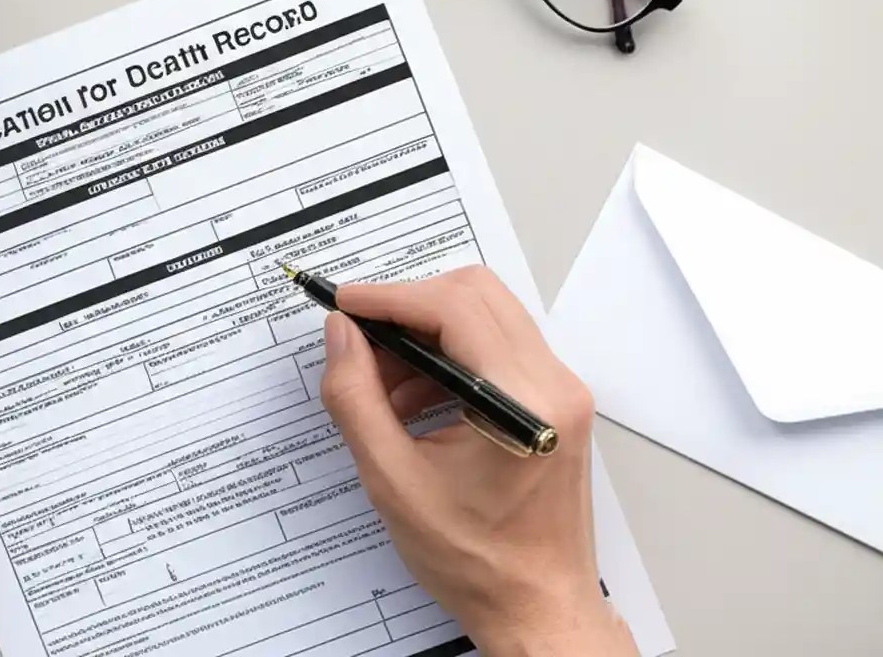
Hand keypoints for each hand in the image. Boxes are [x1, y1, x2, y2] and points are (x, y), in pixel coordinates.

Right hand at [319, 267, 635, 655]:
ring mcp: (562, 392)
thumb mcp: (393, 481)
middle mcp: (555, 385)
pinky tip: (413, 403)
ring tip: (382, 386)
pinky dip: (450, 358)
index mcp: (522, 403)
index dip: (391, 297)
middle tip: (361, 340)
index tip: (346, 305)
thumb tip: (340, 335)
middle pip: (476, 296)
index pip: (455, 308)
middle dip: (409, 307)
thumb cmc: (476, 561)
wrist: (537, 606)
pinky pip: (498, 350)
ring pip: (487, 318)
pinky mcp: (555, 403)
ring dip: (427, 334)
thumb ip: (356, 400)